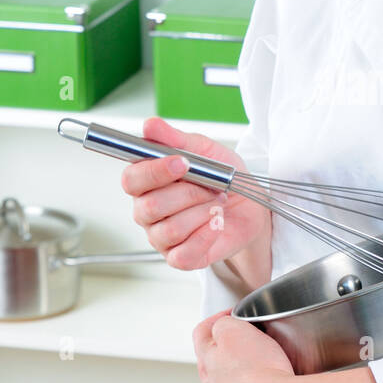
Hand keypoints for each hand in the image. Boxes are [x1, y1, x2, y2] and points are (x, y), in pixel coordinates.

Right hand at [121, 116, 270, 270]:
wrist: (250, 206)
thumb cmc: (223, 178)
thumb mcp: (204, 150)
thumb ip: (175, 139)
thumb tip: (150, 125)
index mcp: (146, 182)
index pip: (132, 179)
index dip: (156, 171)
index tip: (183, 162)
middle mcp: (147, 210)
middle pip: (152, 206)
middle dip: (190, 193)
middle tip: (212, 186)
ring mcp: (160, 237)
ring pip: (171, 229)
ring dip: (203, 212)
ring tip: (217, 203)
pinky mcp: (179, 257)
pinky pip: (184, 253)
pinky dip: (206, 235)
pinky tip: (217, 223)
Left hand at [193, 309, 294, 382]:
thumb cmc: (260, 376)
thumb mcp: (237, 331)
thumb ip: (224, 325)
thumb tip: (221, 326)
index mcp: (207, 366)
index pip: (201, 335)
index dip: (216, 320)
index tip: (232, 317)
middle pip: (215, 372)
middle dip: (233, 361)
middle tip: (258, 354)